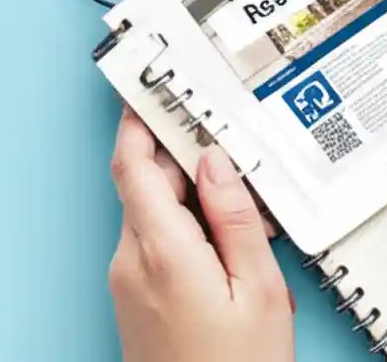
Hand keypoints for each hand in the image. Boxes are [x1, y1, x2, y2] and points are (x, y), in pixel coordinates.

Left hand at [108, 107, 293, 361]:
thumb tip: (216, 163)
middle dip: (181, 157)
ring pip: (152, 212)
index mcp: (161, 251)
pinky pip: (156, 243)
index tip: (149, 86)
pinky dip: (188, 228)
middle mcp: (131, 262)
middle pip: (144, 183)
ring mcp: (128, 282)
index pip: (134, 163)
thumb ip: (236, 218)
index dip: (139, 118)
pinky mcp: (134, 299)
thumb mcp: (258, 290)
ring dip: (190, 197)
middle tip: (222, 137)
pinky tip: (230, 246)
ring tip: (245, 213)